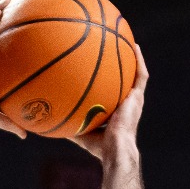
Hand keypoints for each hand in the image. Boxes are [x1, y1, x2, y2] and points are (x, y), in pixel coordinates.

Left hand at [69, 45, 147, 161]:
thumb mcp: (80, 131)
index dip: (110, 80)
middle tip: (114, 47)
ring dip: (134, 57)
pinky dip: (139, 60)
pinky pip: (141, 75)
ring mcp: (135, 99)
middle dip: (122, 64)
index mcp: (117, 110)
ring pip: (137, 73)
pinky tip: (135, 46)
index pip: (114, 92)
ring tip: (128, 40)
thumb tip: (48, 119)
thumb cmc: (99, 146)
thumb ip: (68, 123)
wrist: (116, 148)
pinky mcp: (138, 97)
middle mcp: (127, 103)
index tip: (102, 67)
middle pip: (126, 79)